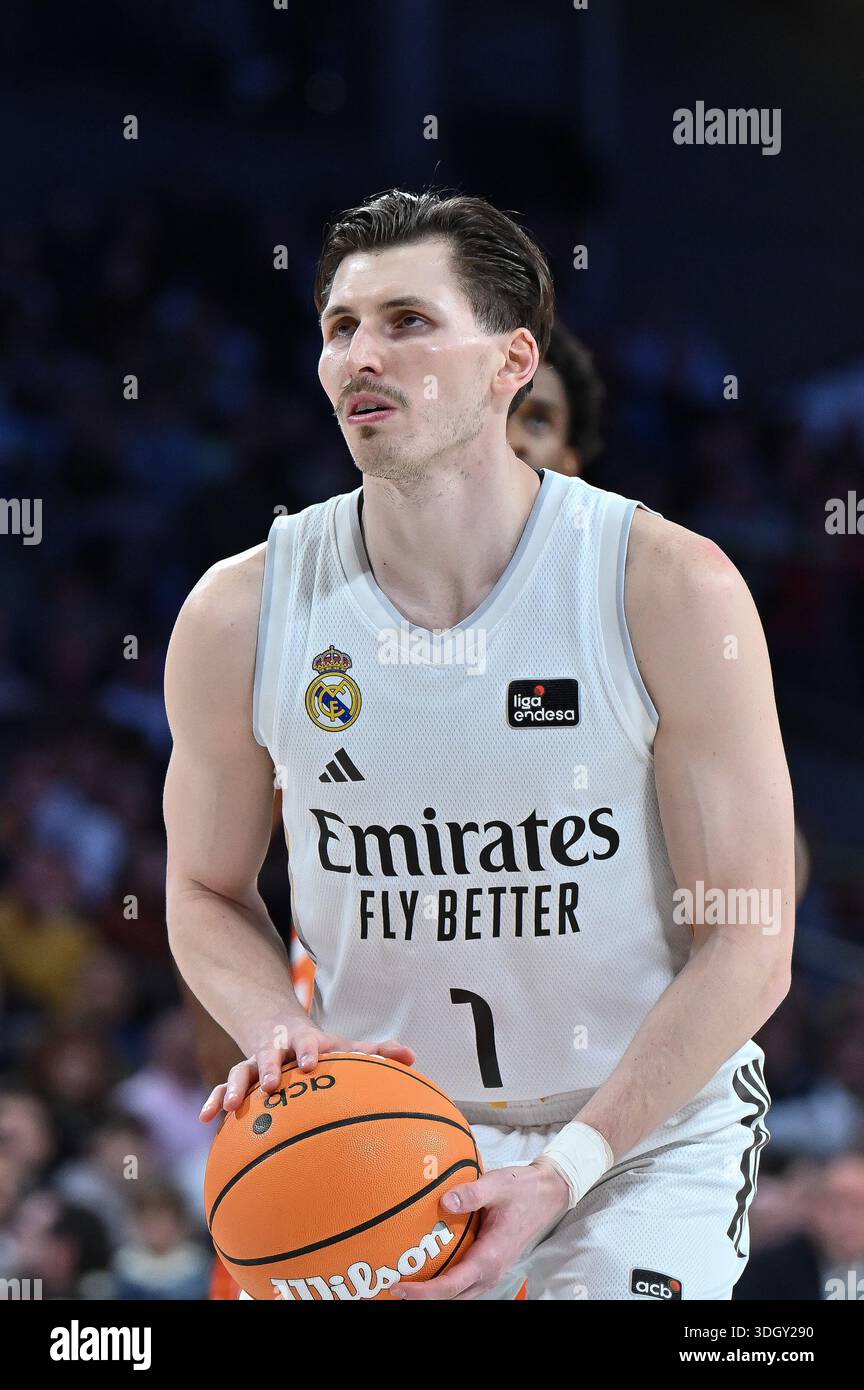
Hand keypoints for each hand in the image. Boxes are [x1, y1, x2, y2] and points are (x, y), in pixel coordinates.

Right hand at [199, 1026, 415, 1120]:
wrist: (276, 1024)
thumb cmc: (320, 1046)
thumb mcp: (344, 1045)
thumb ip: (376, 1051)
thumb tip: (413, 1057)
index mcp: (306, 1043)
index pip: (309, 1043)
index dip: (309, 1051)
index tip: (312, 1064)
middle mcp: (278, 1050)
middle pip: (270, 1054)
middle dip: (269, 1066)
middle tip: (271, 1085)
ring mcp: (255, 1062)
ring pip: (242, 1070)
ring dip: (236, 1086)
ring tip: (228, 1106)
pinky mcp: (240, 1076)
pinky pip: (224, 1087)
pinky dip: (214, 1100)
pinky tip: (205, 1119)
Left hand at [394, 1162, 569, 1299]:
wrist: (548, 1195)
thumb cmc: (523, 1190)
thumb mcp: (498, 1185)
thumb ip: (472, 1193)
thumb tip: (444, 1202)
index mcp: (490, 1258)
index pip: (451, 1286)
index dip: (424, 1293)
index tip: (399, 1288)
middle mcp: (490, 1272)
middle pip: (452, 1298)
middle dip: (423, 1298)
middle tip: (393, 1286)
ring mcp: (491, 1271)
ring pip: (458, 1294)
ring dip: (434, 1293)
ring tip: (407, 1282)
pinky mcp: (490, 1264)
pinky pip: (464, 1283)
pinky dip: (445, 1283)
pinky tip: (429, 1268)